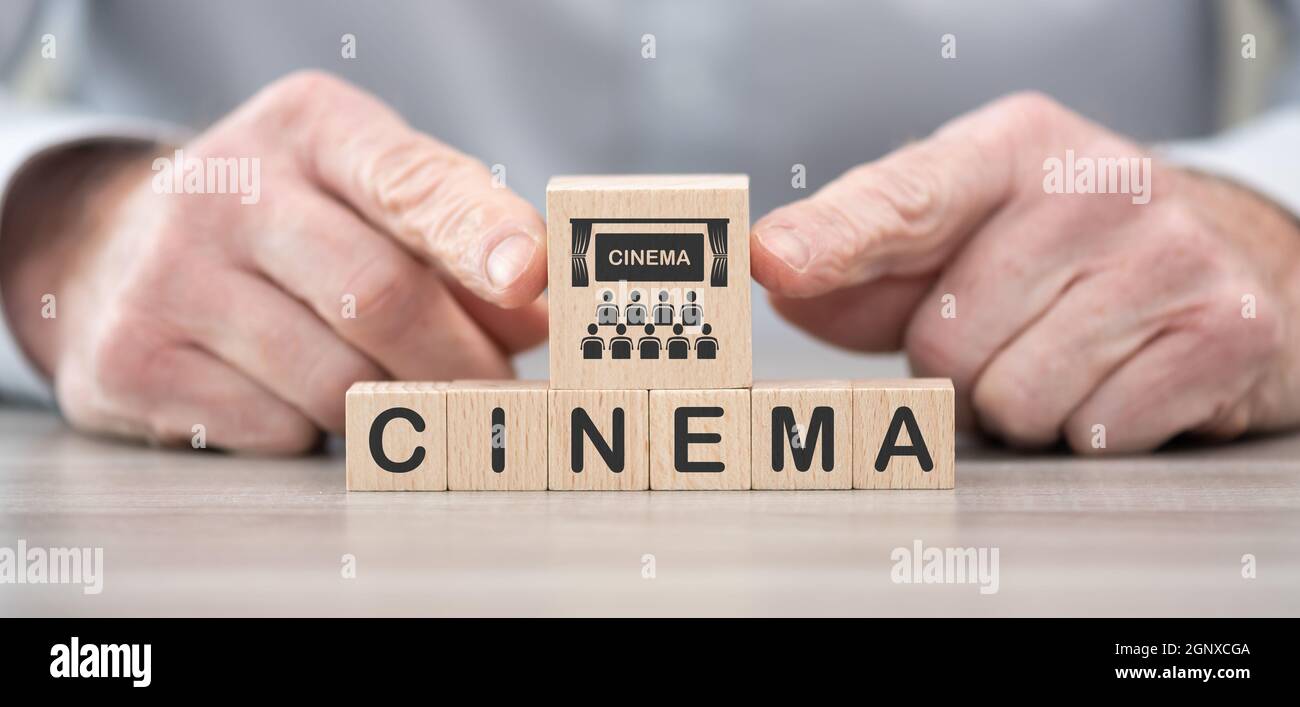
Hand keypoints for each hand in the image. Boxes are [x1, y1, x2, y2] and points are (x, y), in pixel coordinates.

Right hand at [0, 71, 546, 452]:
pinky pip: (278, 432)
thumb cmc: (290, 227)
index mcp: (309, 127)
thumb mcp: (372, 199)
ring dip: (389, 404)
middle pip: (381, 297)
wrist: (120, 251)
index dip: (478, 233)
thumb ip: (459, 244)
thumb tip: (542, 317)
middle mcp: (226, 187)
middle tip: (496, 394)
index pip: (409, 180)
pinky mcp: (133, 362)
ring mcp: (167, 275)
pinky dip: (313, 432)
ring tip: (385, 383)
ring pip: (335, 384)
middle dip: (460, 362)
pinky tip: (291, 392)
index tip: (530, 279)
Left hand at [752, 92, 1299, 452]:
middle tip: (1011, 337)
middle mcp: (1095, 186)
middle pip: (945, 342)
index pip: (907, 199)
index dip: (833, 240)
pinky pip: (1095, 432)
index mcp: (1011, 148)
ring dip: (1024, 406)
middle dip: (959, 370)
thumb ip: (864, 261)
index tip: (775, 262)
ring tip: (1068, 357)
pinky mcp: (1226, 331)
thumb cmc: (1060, 254)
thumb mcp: (961, 235)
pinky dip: (1093, 429)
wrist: (1226, 261)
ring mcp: (1170, 255)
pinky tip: (1122, 378)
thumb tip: (779, 277)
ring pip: (1016, 399)